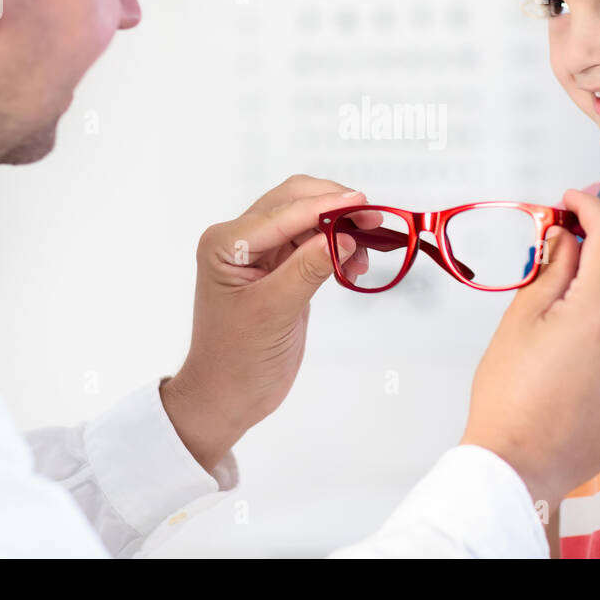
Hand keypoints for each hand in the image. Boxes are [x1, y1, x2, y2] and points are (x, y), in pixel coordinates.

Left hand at [161, 175, 373, 471]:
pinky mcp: (281, 269)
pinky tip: (354, 263)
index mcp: (226, 243)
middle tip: (372, 219)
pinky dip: (336, 246)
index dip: (325, 204)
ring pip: (307, 220)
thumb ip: (308, 269)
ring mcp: (261, 253)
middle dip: (334, 207)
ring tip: (366, 251)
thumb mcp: (274, 311)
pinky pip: (312, 244)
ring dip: (339, 227)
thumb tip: (345, 236)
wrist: (228, 397)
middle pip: (294, 202)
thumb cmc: (237, 360)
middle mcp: (240, 240)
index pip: (282, 212)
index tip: (362, 203)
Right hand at [460, 188, 599, 510]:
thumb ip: (551, 269)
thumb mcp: (519, 321)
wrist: (519, 468)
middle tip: (576, 243)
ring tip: (569, 306)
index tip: (573, 202)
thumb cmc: (507, 399)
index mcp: (596, 314)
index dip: (591, 206)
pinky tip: (579, 352)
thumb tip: (567, 236)